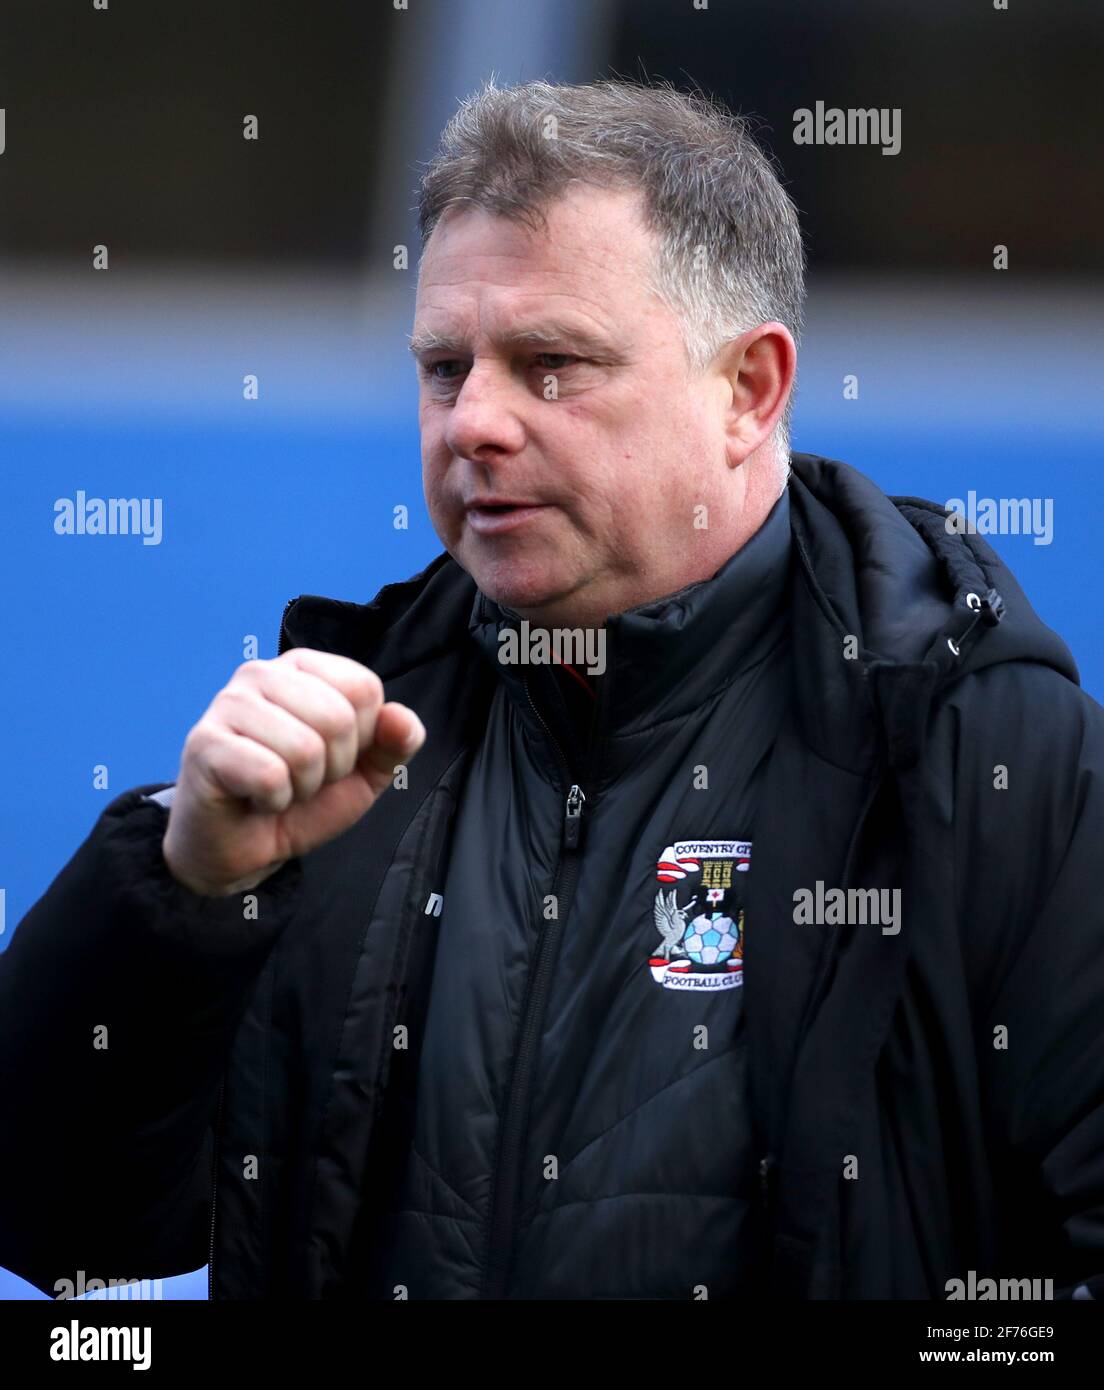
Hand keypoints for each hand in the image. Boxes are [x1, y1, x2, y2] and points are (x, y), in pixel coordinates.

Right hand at [161, 650, 425, 896]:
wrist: (244, 847)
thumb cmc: (299, 799)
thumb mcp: (363, 774)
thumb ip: (394, 744)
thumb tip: (402, 718)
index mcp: (304, 668)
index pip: (364, 688)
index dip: (361, 738)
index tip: (331, 757)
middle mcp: (262, 673)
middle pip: (338, 717)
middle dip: (332, 767)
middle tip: (301, 777)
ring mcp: (228, 704)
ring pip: (305, 748)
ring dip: (301, 786)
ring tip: (278, 786)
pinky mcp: (204, 743)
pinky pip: (269, 775)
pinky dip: (273, 801)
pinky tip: (255, 797)